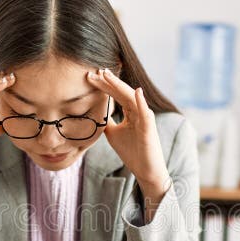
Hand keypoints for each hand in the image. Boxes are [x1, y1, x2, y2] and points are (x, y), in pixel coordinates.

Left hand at [86, 68, 170, 198]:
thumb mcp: (112, 134)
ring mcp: (145, 118)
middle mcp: (138, 111)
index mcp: (130, 112)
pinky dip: (141, 102)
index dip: (103, 85)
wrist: (145, 170)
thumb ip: (106, 121)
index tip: (90, 76)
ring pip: (131, 98)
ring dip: (120, 86)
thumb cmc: (132, 151)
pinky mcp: (149, 127)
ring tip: (108, 75)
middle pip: (121, 92)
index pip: (115, 95)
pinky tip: (136, 91)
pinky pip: (146, 113)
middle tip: (95, 71)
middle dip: (108, 82)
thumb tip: (94, 113)